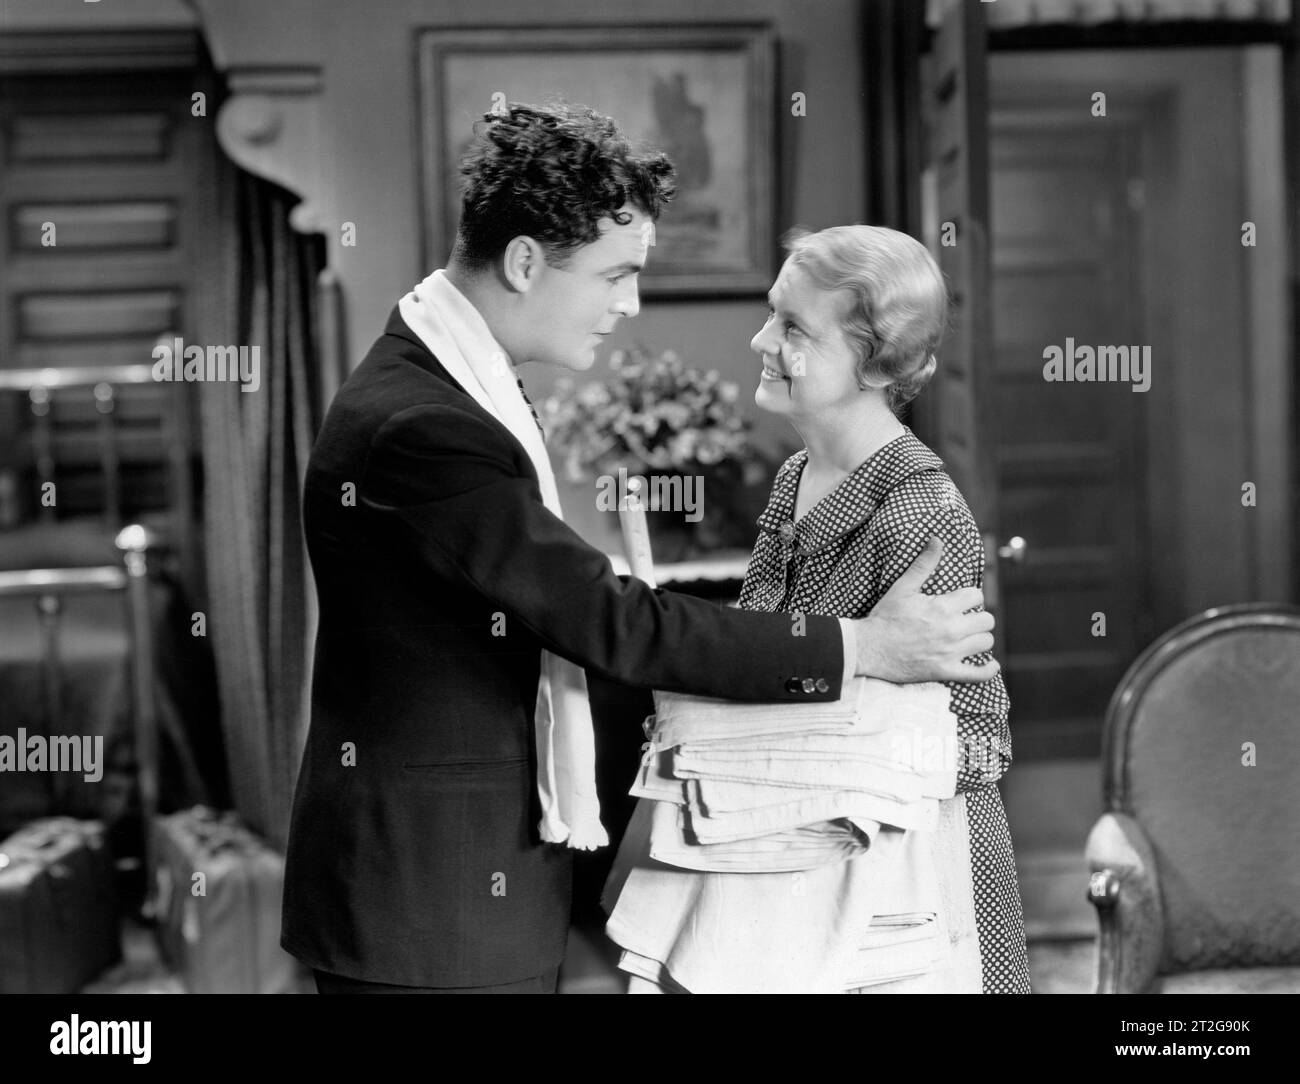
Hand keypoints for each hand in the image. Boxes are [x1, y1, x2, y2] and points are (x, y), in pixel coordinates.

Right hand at [851, 537, 999, 682]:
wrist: (868, 648)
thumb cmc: (884, 617)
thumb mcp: (903, 587)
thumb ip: (924, 564)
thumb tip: (937, 539)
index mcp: (942, 607)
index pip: (976, 596)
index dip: (970, 597)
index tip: (961, 602)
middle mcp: (950, 630)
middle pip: (986, 620)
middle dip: (977, 617)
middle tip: (965, 620)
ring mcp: (949, 652)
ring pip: (986, 643)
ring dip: (980, 639)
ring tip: (969, 638)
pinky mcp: (945, 671)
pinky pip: (978, 674)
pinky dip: (988, 670)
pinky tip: (989, 665)